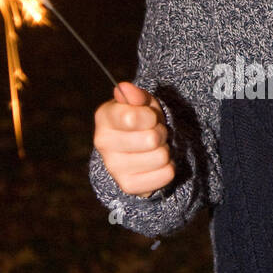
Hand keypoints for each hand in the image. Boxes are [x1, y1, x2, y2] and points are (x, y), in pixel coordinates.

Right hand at [93, 81, 175, 198]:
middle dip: (161, 134)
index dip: (151, 116)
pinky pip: (165, 175)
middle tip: (155, 134)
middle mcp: (103, 143)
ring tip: (155, 148)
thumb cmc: (142, 120)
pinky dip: (168, 168)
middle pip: (151, 139)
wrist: (137, 150)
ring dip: (165, 151)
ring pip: (161, 157)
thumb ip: (136, 95)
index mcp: (104, 117)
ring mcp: (113, 167)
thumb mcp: (143, 103)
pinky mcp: (128, 185)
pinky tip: (156, 164)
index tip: (150, 118)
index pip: (133, 118)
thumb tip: (124, 88)